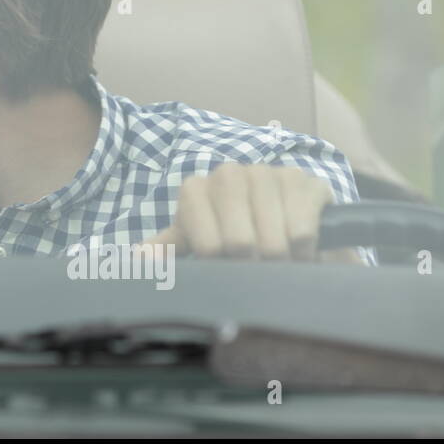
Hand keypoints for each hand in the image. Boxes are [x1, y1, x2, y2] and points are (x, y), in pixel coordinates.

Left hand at [142, 163, 359, 262]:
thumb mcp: (193, 239)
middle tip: (255, 270)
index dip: (219, 263)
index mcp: (195, 190)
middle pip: (240, 242)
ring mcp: (266, 173)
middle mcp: (228, 174)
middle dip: (250, 265)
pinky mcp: (302, 180)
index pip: (207, 244)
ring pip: (273, 240)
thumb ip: (167, 248)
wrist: (275, 209)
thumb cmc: (225, 228)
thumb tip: (140, 258)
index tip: (225, 265)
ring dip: (278, 261)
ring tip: (277, 263)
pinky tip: (300, 251)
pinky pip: (303, 229)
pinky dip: (304, 251)